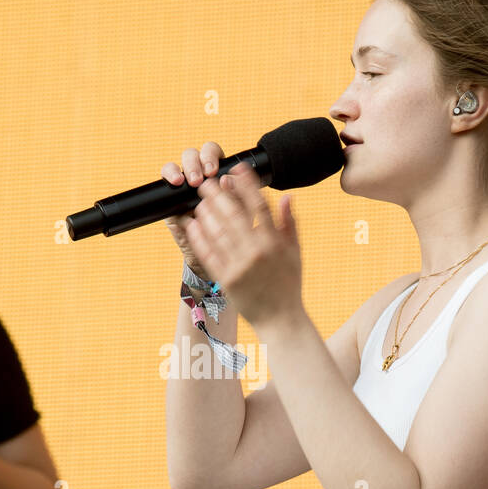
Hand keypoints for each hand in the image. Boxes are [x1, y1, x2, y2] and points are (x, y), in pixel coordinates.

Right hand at [162, 142, 223, 283]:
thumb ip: (236, 196)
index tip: (214, 170)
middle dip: (195, 162)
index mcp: (218, 173)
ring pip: (176, 164)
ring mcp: (183, 185)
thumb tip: (228, 180)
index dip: (212, 156)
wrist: (217, 252)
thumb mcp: (239, 212)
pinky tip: (175, 183)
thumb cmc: (234, 228)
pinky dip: (168, 176)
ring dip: (181, 168)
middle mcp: (199, 175)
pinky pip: (164, 180)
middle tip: (200, 178)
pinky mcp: (170, 197)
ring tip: (185, 181)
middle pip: (193, 155)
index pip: (212, 153)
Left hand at [182, 162, 303, 329]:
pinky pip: (209, 254)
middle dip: (219, 194)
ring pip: (219, 232)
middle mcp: (257, 252)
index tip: (236, 168)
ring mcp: (240, 266)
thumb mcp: (295, 253)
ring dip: (207, 212)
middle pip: (234, 215)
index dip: (246, 184)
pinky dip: (200, 237)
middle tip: (207, 179)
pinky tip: (192, 224)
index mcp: (275, 242)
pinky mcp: (227, 280)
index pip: (259, 205)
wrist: (280, 319)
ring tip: (200, 199)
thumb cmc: (288, 285)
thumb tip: (286, 196)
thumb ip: (289, 223)